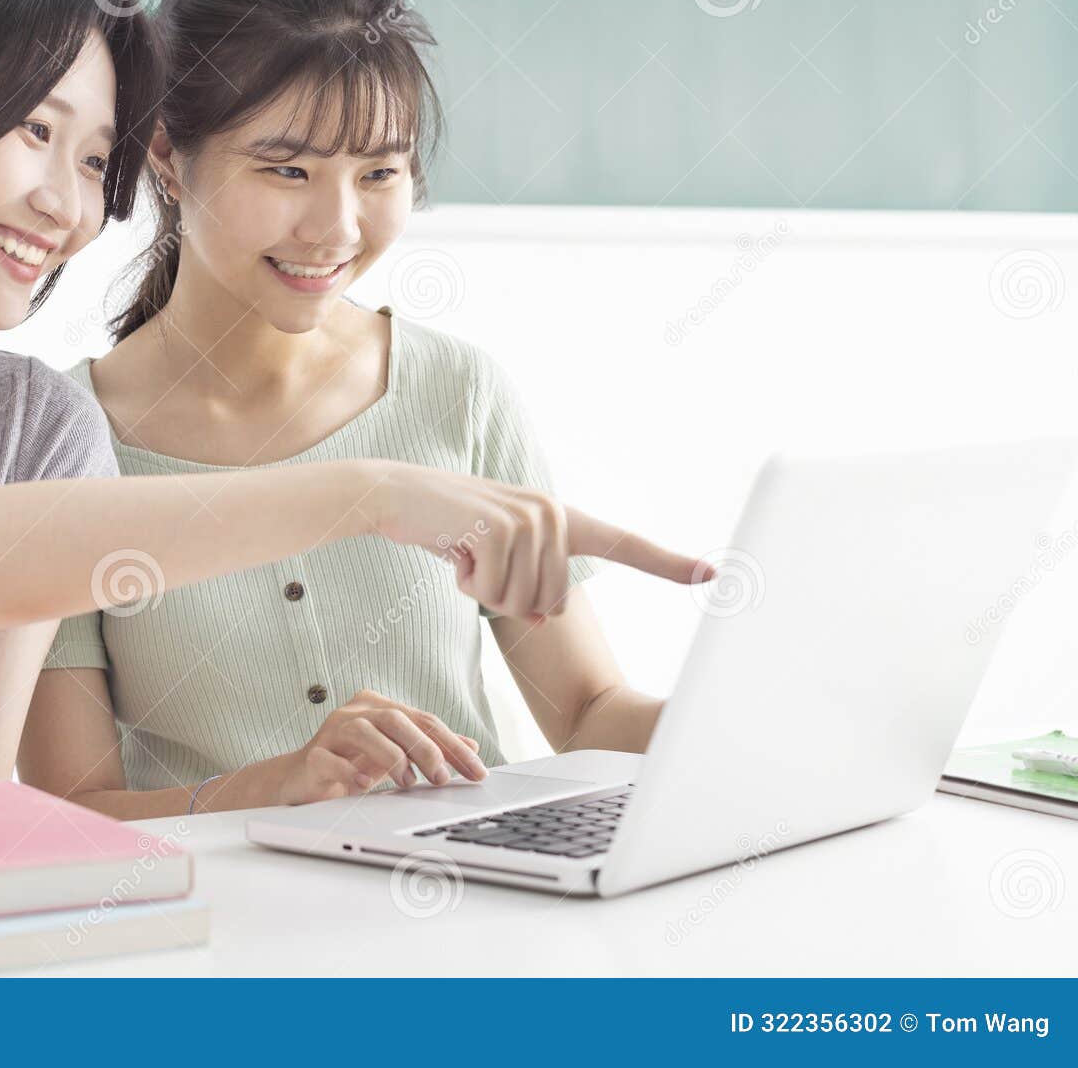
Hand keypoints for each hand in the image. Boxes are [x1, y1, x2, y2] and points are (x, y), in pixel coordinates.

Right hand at [272, 689, 488, 805]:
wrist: (304, 780)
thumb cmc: (354, 763)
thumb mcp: (397, 754)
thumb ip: (431, 747)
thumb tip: (472, 746)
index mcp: (379, 706)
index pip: (424, 720)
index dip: (453, 746)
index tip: (478, 772)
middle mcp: (355, 712)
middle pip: (397, 720)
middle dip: (425, 748)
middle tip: (443, 778)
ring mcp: (331, 731)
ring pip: (363, 731)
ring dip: (391, 757)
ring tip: (408, 783)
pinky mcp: (312, 755)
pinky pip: (331, 759)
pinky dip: (351, 772)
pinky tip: (367, 785)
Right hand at [362, 460, 715, 620]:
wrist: (396, 493)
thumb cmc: (447, 527)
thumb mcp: (497, 557)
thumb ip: (532, 583)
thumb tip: (548, 616)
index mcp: (562, 517)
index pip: (624, 542)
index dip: (667, 562)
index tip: (712, 573)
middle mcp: (554, 514)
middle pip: (552, 602)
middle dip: (509, 599)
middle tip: (477, 560)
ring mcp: (530, 519)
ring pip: (522, 603)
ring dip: (484, 591)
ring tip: (464, 551)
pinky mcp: (500, 530)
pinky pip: (492, 593)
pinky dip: (465, 583)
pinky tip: (451, 548)